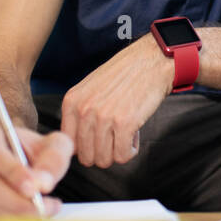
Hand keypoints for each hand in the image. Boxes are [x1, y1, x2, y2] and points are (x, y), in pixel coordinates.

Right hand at [0, 112, 74, 217]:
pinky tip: (26, 215)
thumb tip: (42, 184)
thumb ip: (53, 160)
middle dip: (17, 201)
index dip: (12, 172)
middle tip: (44, 209)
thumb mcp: (53, 144)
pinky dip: (6, 219)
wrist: (17, 154)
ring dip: (15, 213)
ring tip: (42, 211)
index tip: (34, 189)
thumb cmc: (33, 148)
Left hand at [61, 33, 174, 168]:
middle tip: (115, 138)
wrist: (150, 61)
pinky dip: (131, 150)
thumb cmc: (124, 75)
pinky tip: (135, 134)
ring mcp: (103, 117)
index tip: (99, 140)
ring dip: (118, 151)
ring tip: (126, 133)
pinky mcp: (125, 123)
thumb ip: (79, 114)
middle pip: (87, 157)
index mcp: (72, 101)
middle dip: (103, 153)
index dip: (87, 147)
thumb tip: (75, 148)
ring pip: (104, 160)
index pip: (70, 145)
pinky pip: (123, 156)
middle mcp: (84, 110)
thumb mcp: (90, 89)